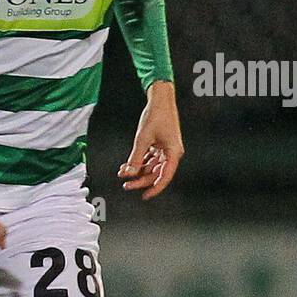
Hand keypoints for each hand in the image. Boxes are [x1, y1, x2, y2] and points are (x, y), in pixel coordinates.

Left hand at [119, 80, 183, 200]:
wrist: (160, 100)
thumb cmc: (156, 115)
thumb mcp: (142, 139)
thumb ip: (136, 158)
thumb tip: (130, 173)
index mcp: (173, 153)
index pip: (164, 177)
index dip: (154, 188)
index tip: (145, 196)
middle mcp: (171, 153)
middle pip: (156, 174)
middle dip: (140, 180)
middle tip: (126, 185)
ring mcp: (166, 149)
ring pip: (151, 167)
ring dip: (137, 171)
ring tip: (123, 172)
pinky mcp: (160, 145)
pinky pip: (149, 159)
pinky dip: (139, 162)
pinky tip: (127, 165)